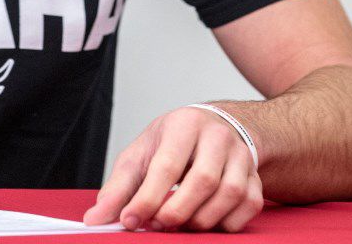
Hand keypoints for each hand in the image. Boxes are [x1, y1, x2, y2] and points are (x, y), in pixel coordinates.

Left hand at [83, 106, 262, 232]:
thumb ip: (119, 187)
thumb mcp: (142, 154)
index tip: (129, 221)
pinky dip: (226, 223)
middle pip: (203, 180)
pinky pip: (249, 207)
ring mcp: (241, 156)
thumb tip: (95, 219)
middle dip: (177, 211)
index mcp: (183, 125)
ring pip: (230, 194)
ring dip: (201, 220)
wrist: (214, 128)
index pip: (166, 165)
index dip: (147, 198)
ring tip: (178, 225)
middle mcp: (217, 136)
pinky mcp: (256, 177)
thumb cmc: (173, 142)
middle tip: (156, 226)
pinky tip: (205, 223)